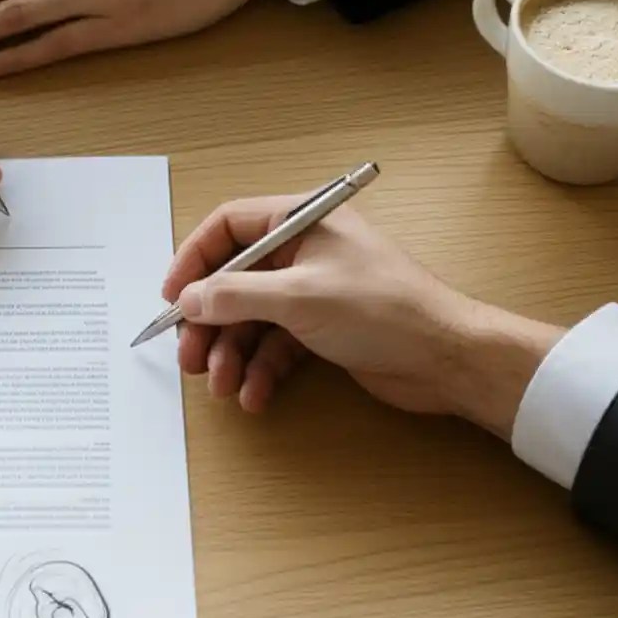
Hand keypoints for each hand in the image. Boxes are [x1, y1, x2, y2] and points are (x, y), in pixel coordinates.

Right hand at [163, 197, 564, 438]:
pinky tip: (255, 397)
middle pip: (232, 281)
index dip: (193, 261)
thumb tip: (187, 300)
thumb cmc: (380, 310)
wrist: (447, 359)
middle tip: (189, 359)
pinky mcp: (321, 330)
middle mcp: (302, 251)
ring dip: (231, 355)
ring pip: (250, 320)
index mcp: (300, 220)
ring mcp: (311, 292)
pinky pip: (275, 347)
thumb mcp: (298, 298)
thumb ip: (235, 295)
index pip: (228, 227)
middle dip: (208, 324)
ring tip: (223, 387)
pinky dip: (261, 371)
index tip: (171, 299)